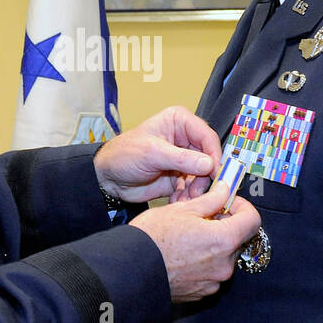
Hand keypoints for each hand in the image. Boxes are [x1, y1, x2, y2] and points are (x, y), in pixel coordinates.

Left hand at [94, 106, 223, 203]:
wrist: (108, 178)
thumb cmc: (123, 155)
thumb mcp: (152, 153)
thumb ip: (182, 159)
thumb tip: (209, 164)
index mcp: (179, 122)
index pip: (207, 136)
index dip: (214, 154)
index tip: (215, 172)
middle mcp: (185, 139)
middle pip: (209, 157)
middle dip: (205, 176)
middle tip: (198, 190)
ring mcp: (184, 159)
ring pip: (204, 175)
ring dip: (197, 189)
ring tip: (185, 198)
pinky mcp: (180, 177)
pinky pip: (194, 187)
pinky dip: (189, 196)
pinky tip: (178, 200)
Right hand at [129, 183, 260, 301]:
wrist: (129, 270)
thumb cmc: (152, 238)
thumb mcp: (182, 210)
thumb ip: (211, 200)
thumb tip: (224, 190)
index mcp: (223, 240)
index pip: (253, 220)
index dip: (242, 206)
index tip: (228, 202)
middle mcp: (224, 265)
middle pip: (238, 239)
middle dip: (225, 225)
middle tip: (203, 215)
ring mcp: (213, 282)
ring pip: (224, 256)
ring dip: (214, 244)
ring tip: (189, 236)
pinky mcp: (202, 292)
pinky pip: (211, 272)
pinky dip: (204, 261)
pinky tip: (183, 254)